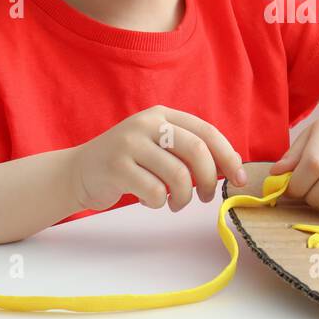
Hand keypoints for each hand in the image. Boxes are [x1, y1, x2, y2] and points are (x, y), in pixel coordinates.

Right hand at [70, 105, 246, 211]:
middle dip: (210, 181)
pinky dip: (158, 203)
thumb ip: (189, 150)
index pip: (207, 132)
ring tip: (175, 203)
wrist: (78, 171)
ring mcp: (130, 143)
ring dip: (184, 198)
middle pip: (197, 152)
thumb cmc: (129, 163)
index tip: (240, 179)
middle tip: (207, 197)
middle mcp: (148, 124)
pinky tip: (148, 199)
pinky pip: (154, 192)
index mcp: (163, 115)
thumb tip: (234, 166)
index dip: (228, 157)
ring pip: (178, 176)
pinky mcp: (116, 167)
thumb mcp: (158, 146)